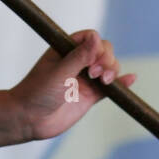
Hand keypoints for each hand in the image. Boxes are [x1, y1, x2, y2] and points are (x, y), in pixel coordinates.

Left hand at [10, 30, 135, 141]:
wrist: (28, 120)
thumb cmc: (36, 92)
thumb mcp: (59, 72)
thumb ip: (79, 57)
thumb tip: (96, 38)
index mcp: (66, 49)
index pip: (91, 38)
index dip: (97, 47)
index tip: (92, 62)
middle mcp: (77, 62)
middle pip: (104, 51)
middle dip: (107, 60)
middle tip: (96, 75)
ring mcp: (85, 79)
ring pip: (108, 68)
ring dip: (113, 71)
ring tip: (105, 82)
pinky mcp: (90, 96)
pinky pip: (110, 88)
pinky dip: (121, 83)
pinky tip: (130, 79)